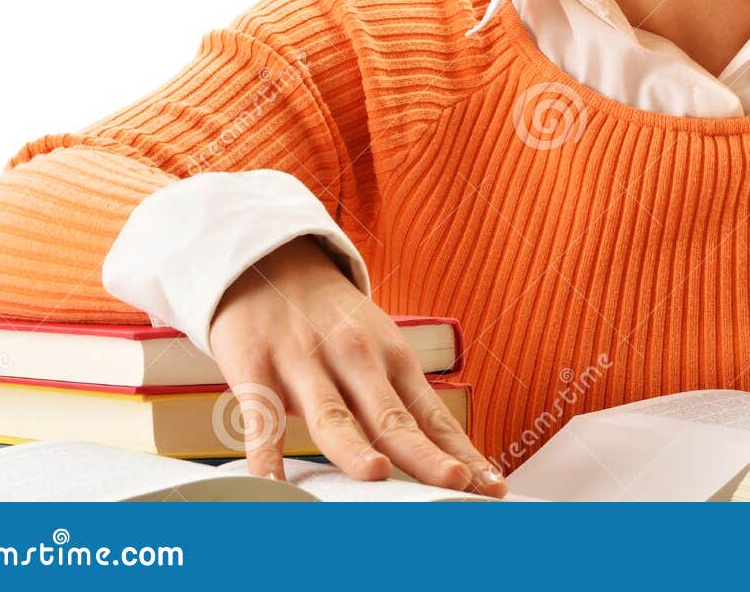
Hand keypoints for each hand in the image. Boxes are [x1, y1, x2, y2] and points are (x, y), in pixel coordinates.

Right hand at [205, 235, 506, 496]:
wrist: (270, 261)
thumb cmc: (332, 320)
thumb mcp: (375, 348)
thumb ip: (397, 403)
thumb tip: (438, 460)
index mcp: (392, 358)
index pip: (432, 416)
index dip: (461, 453)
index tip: (492, 487)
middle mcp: (355, 359)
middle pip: (392, 418)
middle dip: (424, 454)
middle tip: (455, 482)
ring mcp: (306, 363)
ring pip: (333, 415)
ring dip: (354, 447)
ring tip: (377, 474)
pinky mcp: (258, 367)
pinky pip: (263, 418)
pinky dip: (268, 454)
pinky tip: (274, 484)